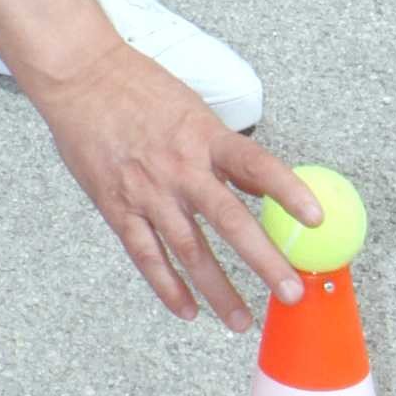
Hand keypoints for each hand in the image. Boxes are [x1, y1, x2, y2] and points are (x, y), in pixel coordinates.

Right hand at [37, 35, 319, 325]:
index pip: (256, 166)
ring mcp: (147, 190)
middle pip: (230, 221)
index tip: (317, 218)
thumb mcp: (192, 109)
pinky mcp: (117, 206)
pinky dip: (167, 286)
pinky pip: (147, 255)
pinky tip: (186, 310)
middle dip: (264, 261)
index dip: (288, 191)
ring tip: (241, 320)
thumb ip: (225, 152)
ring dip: (219, 290)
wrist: (78, 75)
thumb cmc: (135, 85)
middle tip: (290, 293)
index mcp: (203, 136)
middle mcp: (180, 167)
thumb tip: (264, 186)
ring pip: (190, 250)